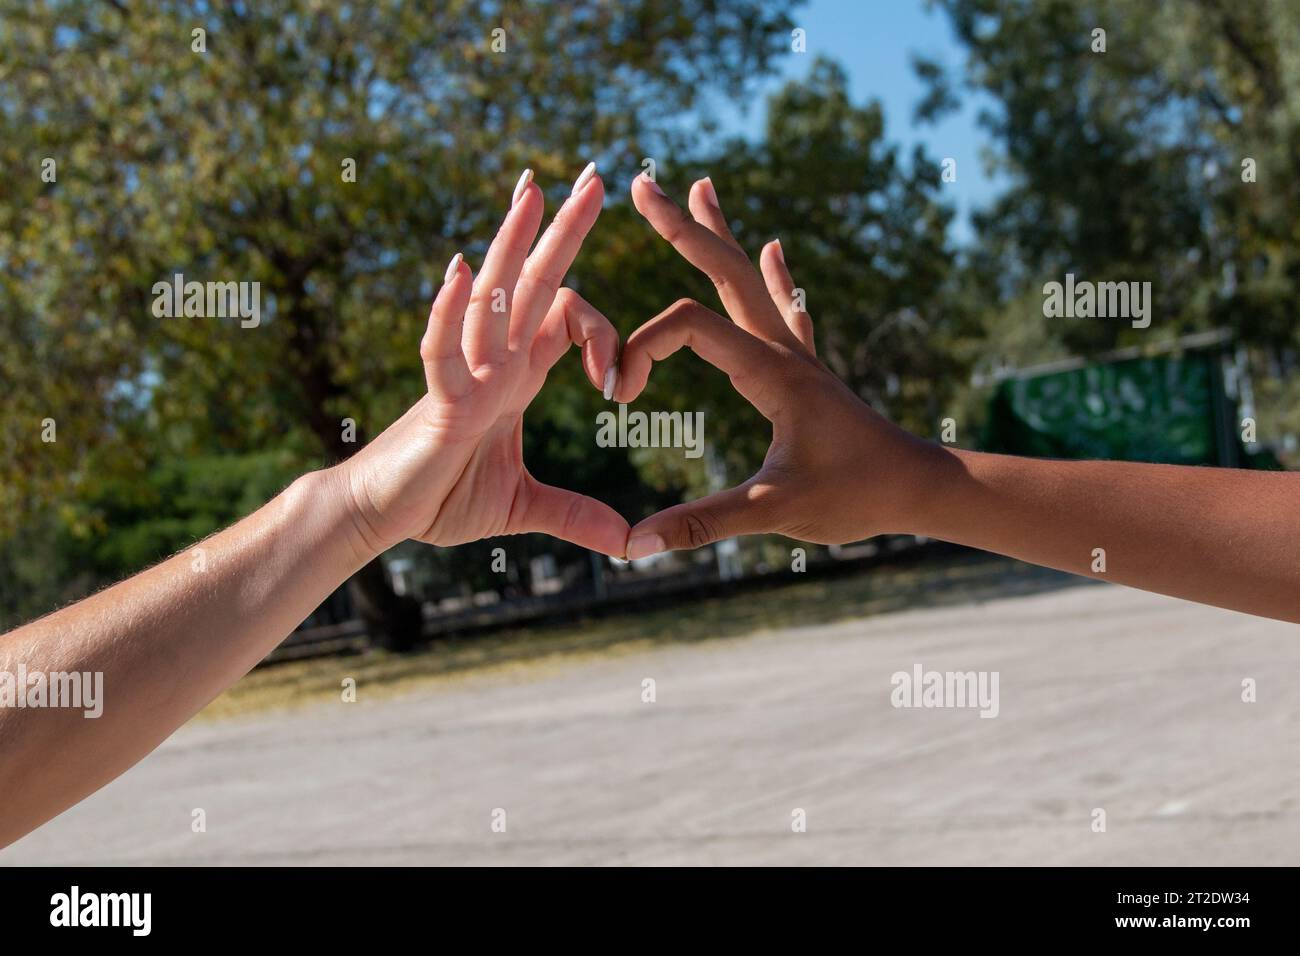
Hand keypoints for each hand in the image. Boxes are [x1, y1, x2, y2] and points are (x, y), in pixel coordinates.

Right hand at [337, 164, 628, 557]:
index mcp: (516, 377)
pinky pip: (440, 352)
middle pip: (534, 283)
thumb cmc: (440, 499)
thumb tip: (627, 541)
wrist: (380, 518)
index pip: (565, 320)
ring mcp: (464, 376)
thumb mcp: (523, 506)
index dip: (602, 332)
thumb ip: (575, 513)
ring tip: (532, 191)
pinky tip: (457, 273)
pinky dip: (447, 315)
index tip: (622, 390)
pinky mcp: (437, 403)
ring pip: (491, 300)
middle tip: (592, 176)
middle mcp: (493, 363)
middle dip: (564, 232)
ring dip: (511, 246)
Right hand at [616, 174, 938, 558]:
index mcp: (770, 372)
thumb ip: (705, 524)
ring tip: (701, 186)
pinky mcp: (809, 371)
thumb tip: (637, 544)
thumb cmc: (858, 495)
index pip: (689, 326)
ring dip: (720, 235)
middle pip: (722, 270)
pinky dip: (772, 275)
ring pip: (749, 280)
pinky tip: (773, 247)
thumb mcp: (776, 510)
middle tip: (642, 184)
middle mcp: (782, 350)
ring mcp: (797, 356)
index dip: (643, 349)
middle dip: (679, 227)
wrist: (922, 486)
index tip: (622, 396)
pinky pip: (785, 310)